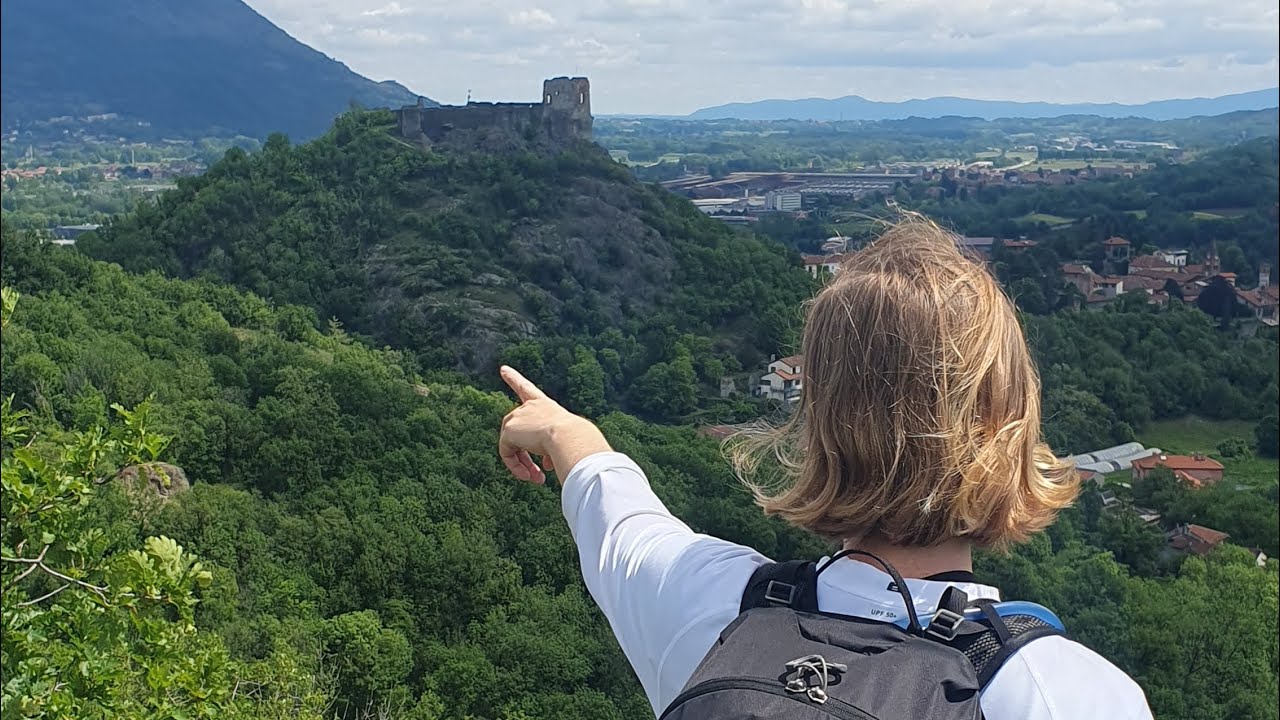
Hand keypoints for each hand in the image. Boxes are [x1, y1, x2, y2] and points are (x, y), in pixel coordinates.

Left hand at [498, 366, 610, 484]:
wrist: (569, 435)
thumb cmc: (576, 439)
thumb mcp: (565, 443)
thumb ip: (553, 450)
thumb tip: (547, 461)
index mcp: (545, 405)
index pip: (526, 388)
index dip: (514, 378)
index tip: (503, 369)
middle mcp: (529, 407)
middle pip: (519, 433)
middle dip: (526, 457)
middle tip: (537, 476)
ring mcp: (517, 417)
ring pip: (513, 446)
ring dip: (523, 465)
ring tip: (536, 479)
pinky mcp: (508, 431)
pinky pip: (507, 453)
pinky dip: (515, 467)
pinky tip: (528, 476)